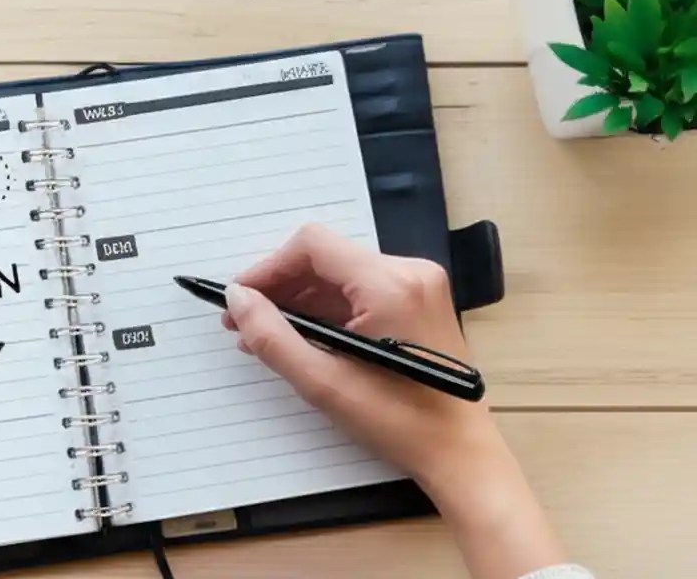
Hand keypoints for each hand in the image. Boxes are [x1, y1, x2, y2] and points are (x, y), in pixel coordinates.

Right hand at [223, 224, 565, 578]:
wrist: (460, 452)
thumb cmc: (398, 423)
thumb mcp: (323, 382)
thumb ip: (271, 335)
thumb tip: (237, 298)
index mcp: (390, 285)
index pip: (313, 246)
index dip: (268, 267)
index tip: (239, 298)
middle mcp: (409, 272)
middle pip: (326, 257)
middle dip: (280, 286)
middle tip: (243, 321)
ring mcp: (419, 285)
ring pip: (340, 273)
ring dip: (300, 299)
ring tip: (266, 333)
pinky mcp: (420, 301)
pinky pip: (361, 290)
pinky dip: (327, 308)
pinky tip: (302, 336)